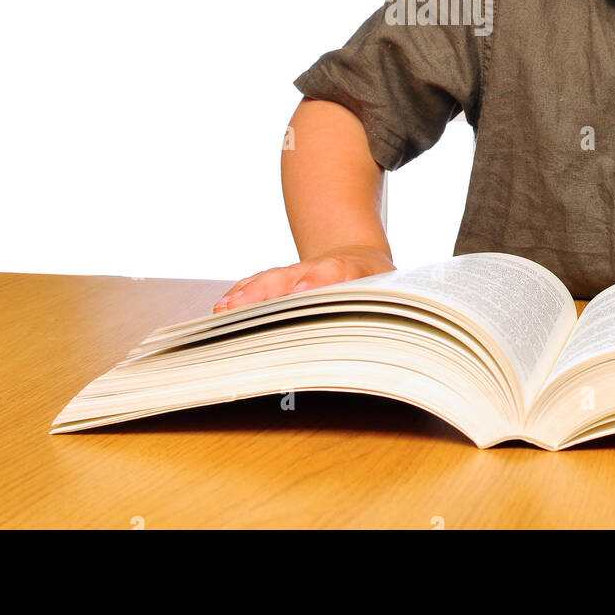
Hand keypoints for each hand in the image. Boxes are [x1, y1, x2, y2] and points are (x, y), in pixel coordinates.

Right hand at [212, 244, 395, 312]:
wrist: (361, 258)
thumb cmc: (375, 286)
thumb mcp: (393, 296)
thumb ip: (388, 313)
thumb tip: (388, 356)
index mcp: (352, 270)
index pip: (335, 272)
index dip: (319, 280)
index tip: (302, 291)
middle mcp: (318, 269)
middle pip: (290, 276)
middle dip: (266, 290)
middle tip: (242, 306)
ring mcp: (296, 274)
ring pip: (269, 280)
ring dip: (246, 295)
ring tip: (223, 311)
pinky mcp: (282, 281)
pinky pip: (257, 286)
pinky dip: (240, 296)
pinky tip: (221, 310)